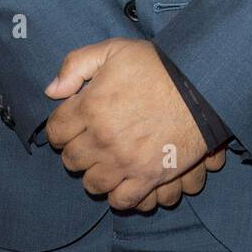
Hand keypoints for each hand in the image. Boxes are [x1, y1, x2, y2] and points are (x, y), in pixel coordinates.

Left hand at [44, 38, 225, 210]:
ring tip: (105, 160)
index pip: (55, 131)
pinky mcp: (148, 177)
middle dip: (75, 149)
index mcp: (91, 106)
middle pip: (71, 160)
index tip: (71, 123)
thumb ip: (76, 65)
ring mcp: (126, 161)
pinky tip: (123, 179)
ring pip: (92, 183)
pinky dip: (118, 194)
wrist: (200, 84)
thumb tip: (52, 91)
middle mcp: (103, 138)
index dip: (60, 127)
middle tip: (89, 140)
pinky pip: (121, 200)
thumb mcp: (113, 50)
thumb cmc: (157, 65)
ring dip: (94, 173)